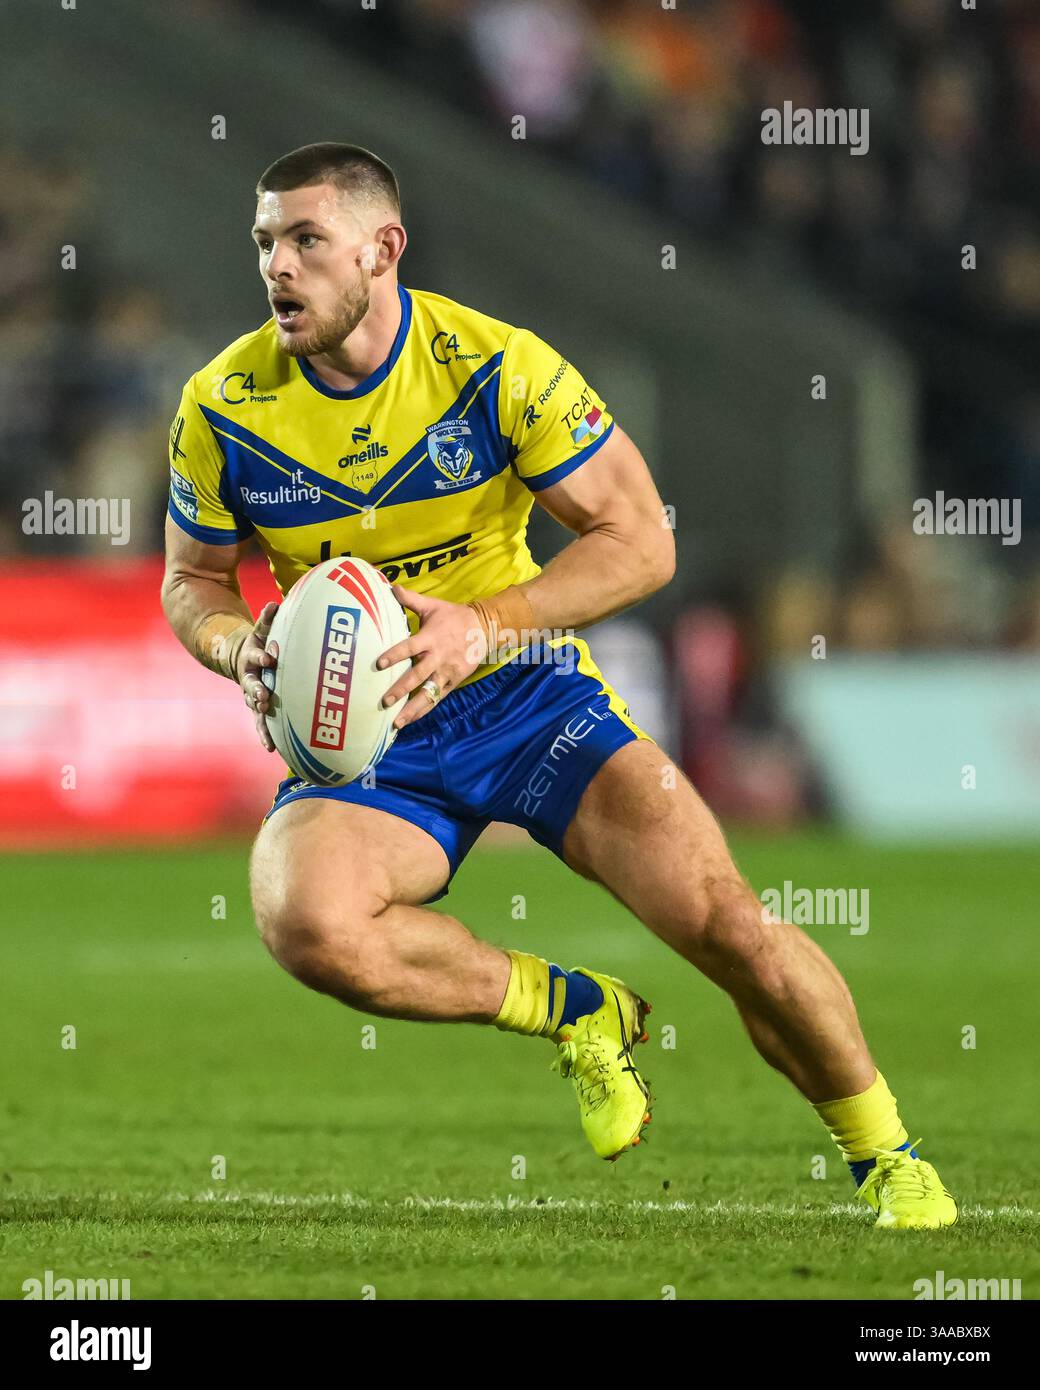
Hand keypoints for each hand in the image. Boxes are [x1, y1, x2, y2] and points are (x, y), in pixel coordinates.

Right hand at [236, 601, 279, 750]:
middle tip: (263, 697)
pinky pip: (261, 723)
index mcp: (252, 658)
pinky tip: (270, 749)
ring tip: (267, 737)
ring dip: (261, 721)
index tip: (269, 657)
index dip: (262, 656)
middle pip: (252, 686)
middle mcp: (250, 678)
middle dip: (257, 692)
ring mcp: (252, 695)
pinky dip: (265, 735)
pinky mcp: (257, 707)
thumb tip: (274, 605)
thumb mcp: (261, 630)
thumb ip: (267, 619)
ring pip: (255, 710)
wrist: (240, 659)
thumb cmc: (260, 643)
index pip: (257, 656)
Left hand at [377, 585, 485, 728]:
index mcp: (430, 638)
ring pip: (428, 694)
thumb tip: (391, 586)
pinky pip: (437, 698)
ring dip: (412, 709)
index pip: (409, 647)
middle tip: (384, 702)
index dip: (395, 655)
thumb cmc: (453, 616)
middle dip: (401, 690)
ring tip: (396, 723)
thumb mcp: (432, 605)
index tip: (379, 664)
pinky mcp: (453, 682)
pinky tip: (410, 720)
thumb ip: (410, 599)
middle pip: (417, 676)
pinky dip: (423, 710)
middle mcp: (438, 658)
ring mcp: (447, 672)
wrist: (485, 628)